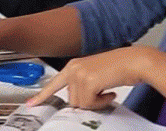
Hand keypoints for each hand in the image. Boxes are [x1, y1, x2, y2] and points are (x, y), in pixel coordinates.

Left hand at [27, 46, 157, 108]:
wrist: (134, 61)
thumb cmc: (119, 68)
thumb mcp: (94, 75)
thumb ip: (82, 85)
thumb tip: (77, 102)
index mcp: (73, 66)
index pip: (54, 83)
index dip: (42, 96)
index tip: (31, 104)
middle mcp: (73, 68)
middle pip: (71, 99)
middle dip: (87, 101)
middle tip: (101, 93)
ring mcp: (79, 74)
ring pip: (80, 103)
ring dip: (95, 102)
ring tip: (106, 91)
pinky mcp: (87, 81)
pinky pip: (90, 103)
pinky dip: (101, 102)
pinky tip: (110, 92)